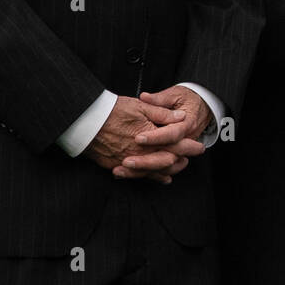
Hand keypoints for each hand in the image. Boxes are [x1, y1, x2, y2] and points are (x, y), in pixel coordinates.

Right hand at [85, 94, 203, 184]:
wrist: (85, 120)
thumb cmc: (112, 110)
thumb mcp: (140, 106)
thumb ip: (162, 113)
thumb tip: (182, 117)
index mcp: (150, 137)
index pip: (176, 145)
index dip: (189, 147)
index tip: (199, 147)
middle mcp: (141, 152)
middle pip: (167, 161)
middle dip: (181, 161)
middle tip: (191, 159)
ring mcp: (128, 161)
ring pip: (154, 171)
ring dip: (168, 170)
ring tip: (177, 167)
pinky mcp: (116, 165)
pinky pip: (138, 176)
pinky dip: (150, 177)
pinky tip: (158, 178)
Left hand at [122, 86, 212, 179]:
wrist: (202, 106)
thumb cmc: (187, 99)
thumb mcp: (175, 94)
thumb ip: (159, 99)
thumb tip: (145, 97)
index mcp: (186, 124)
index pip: (172, 134)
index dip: (155, 138)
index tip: (138, 138)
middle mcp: (184, 141)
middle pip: (168, 157)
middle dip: (146, 161)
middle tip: (126, 161)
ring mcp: (179, 151)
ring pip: (162, 168)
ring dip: (141, 171)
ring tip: (120, 170)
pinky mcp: (172, 157)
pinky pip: (159, 171)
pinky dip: (143, 174)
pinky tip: (125, 174)